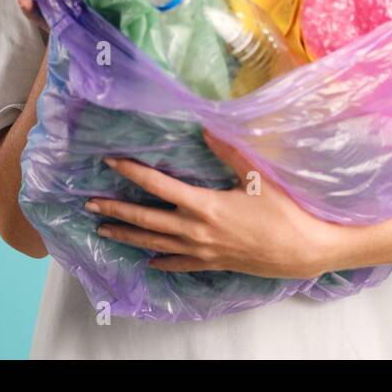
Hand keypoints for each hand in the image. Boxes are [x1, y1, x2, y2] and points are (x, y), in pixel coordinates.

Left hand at [85, 129, 345, 280]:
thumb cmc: (283, 212)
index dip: (132, 172)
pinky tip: (149, 261)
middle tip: (89, 204)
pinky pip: (180, 264)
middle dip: (116, 210)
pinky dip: (162, 261)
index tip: (111, 161)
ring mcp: (203, 251)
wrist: (303, 250)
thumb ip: (229, 152)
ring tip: (105, 229)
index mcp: (204, 206)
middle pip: (147, 220)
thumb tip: (206, 127)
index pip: (158, 187)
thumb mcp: (257, 177)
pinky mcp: (214, 263)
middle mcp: (197, 231)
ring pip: (156, 244)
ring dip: (129, 236)